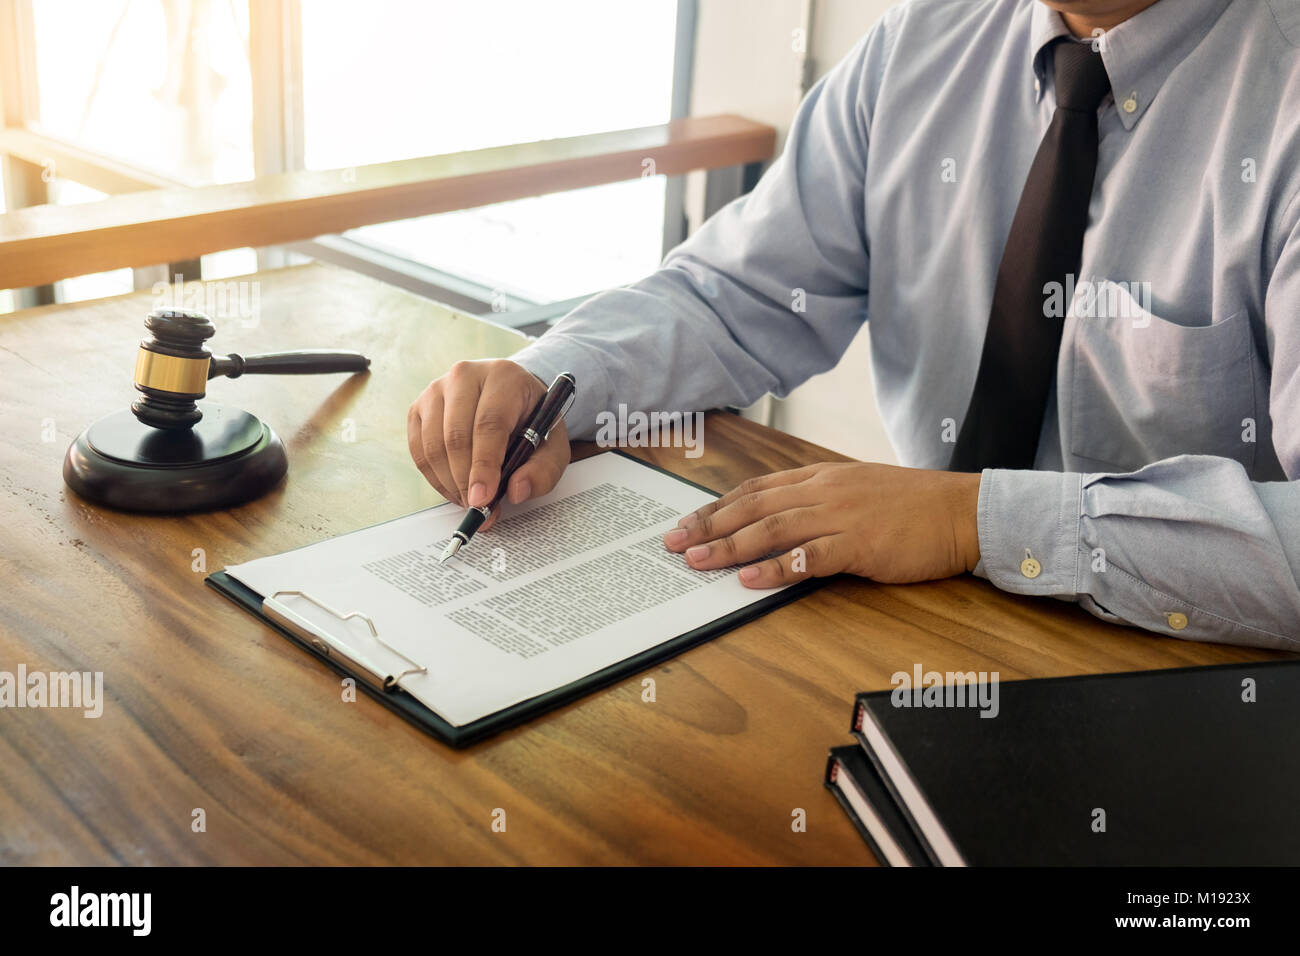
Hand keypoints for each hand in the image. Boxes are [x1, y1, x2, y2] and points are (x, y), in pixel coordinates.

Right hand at [407, 359, 569, 525]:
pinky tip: (455, 488)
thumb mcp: (552, 444)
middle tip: (478, 509)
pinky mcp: (419, 407)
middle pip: (456, 436)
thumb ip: (543, 470)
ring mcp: (436, 389)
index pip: (489, 423)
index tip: (483, 499)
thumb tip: (516, 492)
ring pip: (433, 446)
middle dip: (465, 481)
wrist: (510, 396)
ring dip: (450, 483)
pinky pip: (419, 451)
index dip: (484, 466)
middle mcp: (465, 376)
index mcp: (504, 376)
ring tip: (470, 501)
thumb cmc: (531, 420)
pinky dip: (435, 478)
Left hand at [663, 462, 980, 587]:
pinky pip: (810, 556)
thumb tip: (777, 519)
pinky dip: (776, 568)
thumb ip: (817, 501)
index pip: (755, 489)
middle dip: (708, 526)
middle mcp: (824, 491)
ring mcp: (842, 516)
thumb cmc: (912, 506)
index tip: (686, 523)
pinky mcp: (861, 544)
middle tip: (672, 544)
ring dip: (729, 546)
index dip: (716, 507)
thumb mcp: (856, 490)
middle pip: (753, 506)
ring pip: (773, 529)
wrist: (961, 511)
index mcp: (820, 477)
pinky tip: (749, 578)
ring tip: (697, 561)